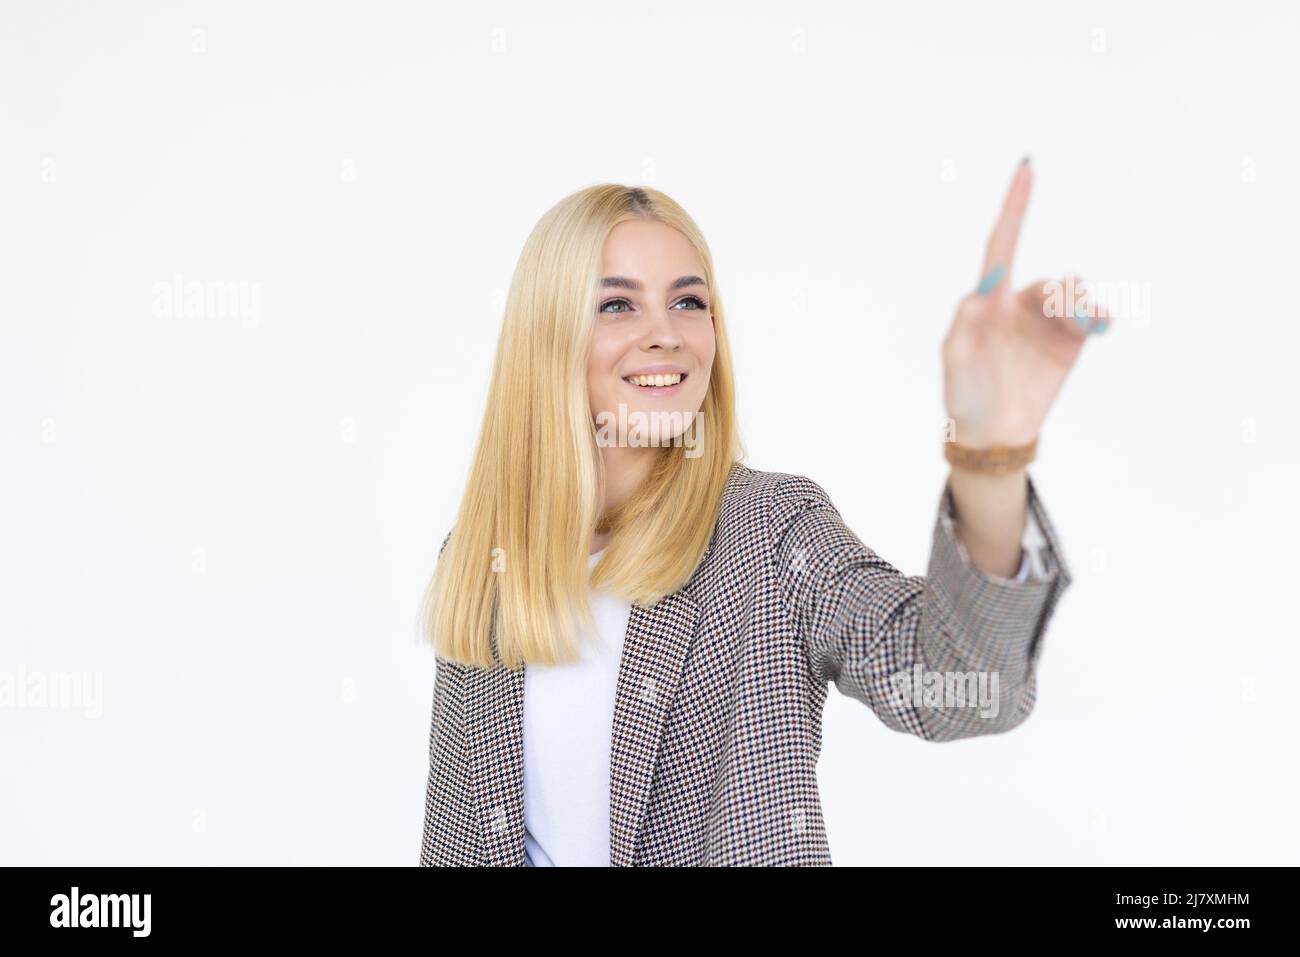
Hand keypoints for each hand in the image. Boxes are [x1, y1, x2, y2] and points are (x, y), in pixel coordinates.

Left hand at [941, 158, 1107, 449]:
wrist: (994, 433)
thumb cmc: (965, 395)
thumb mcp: (956, 361)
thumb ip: (964, 326)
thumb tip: (981, 290)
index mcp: (988, 302)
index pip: (1002, 245)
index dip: (1014, 207)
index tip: (1027, 167)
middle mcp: (1019, 305)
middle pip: (1049, 283)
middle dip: (1061, 298)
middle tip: (1070, 320)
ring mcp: (1046, 323)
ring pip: (1073, 296)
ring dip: (1080, 308)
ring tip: (1082, 329)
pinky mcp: (1070, 343)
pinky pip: (1091, 317)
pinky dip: (1098, 316)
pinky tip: (1099, 327)